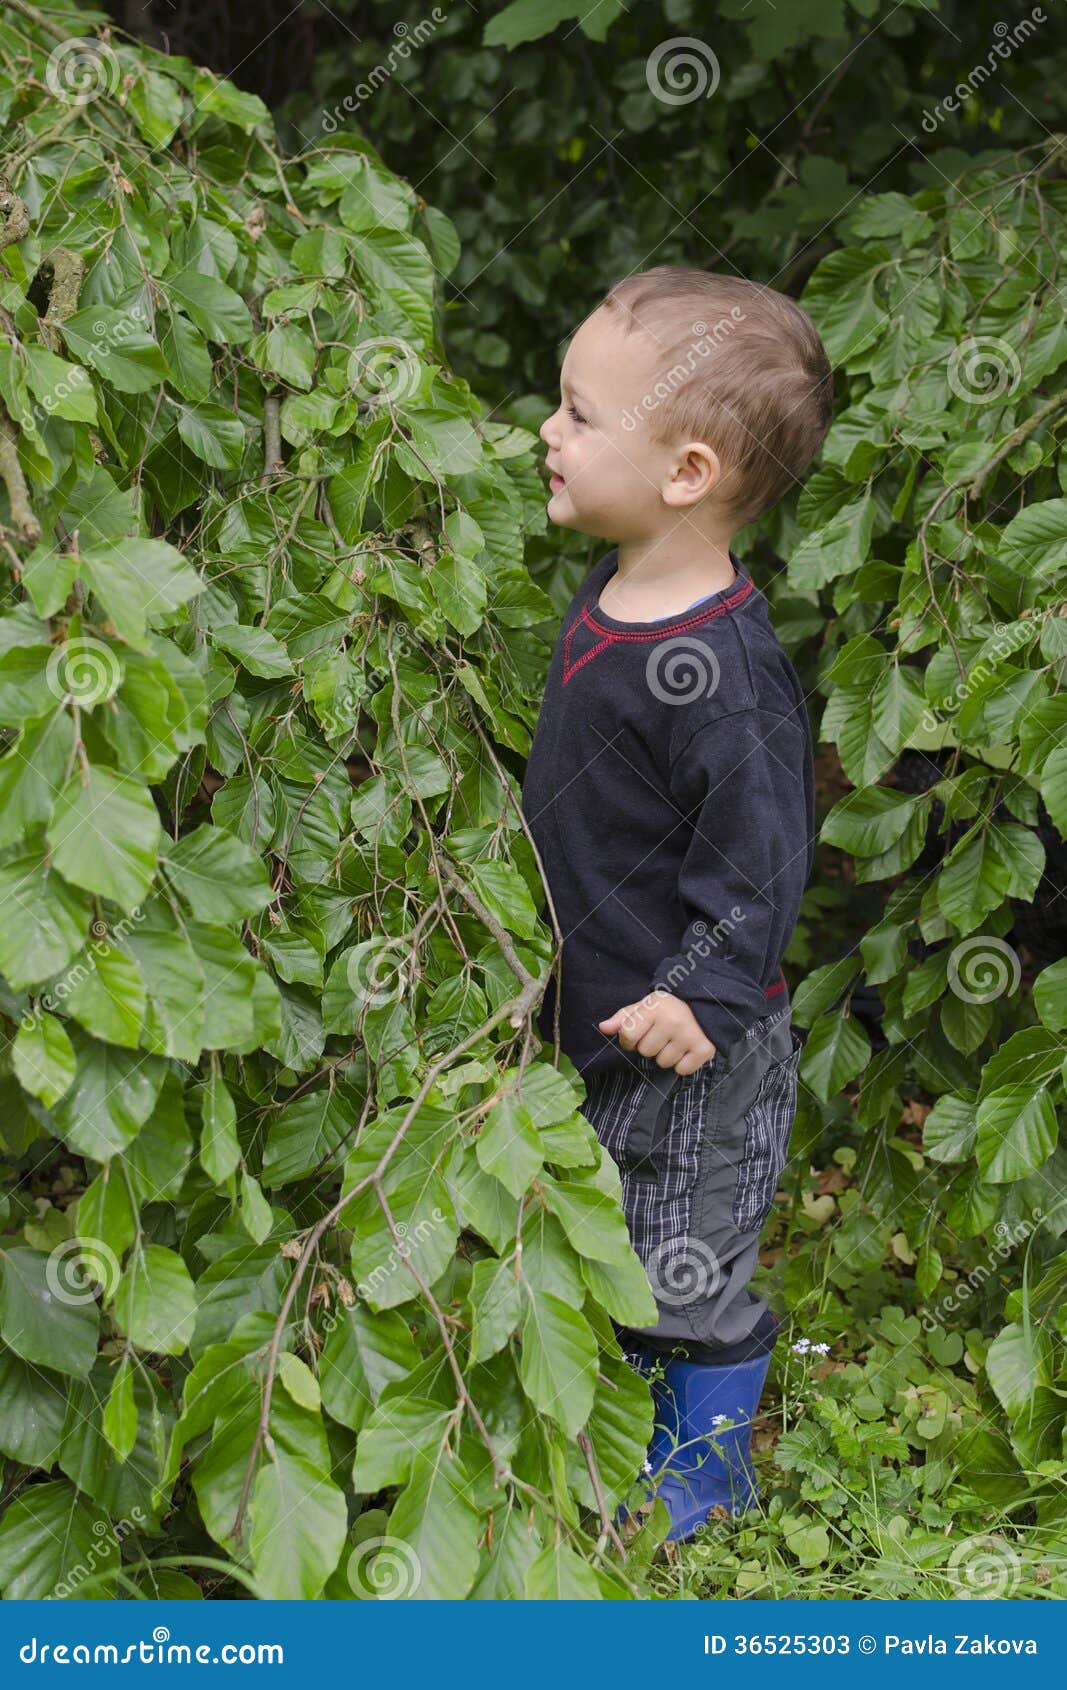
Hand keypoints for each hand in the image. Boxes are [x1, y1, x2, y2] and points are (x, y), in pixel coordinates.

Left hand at [598, 991, 715, 1075]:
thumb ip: (624, 1017)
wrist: (706, 1004)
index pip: (628, 1035)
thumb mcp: (646, 1005)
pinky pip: (681, 1070)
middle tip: (662, 1034)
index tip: (637, 1034)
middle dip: (650, 1046)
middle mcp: (673, 1021)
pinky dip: (682, 1064)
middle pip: (645, 1051)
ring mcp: (689, 1036)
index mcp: (655, 1008)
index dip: (628, 1039)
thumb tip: (604, 1027)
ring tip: (675, 1040)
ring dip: (666, 1055)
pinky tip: (686, 1048)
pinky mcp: (704, 1050)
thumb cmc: (670, 1007)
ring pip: (662, 1062)